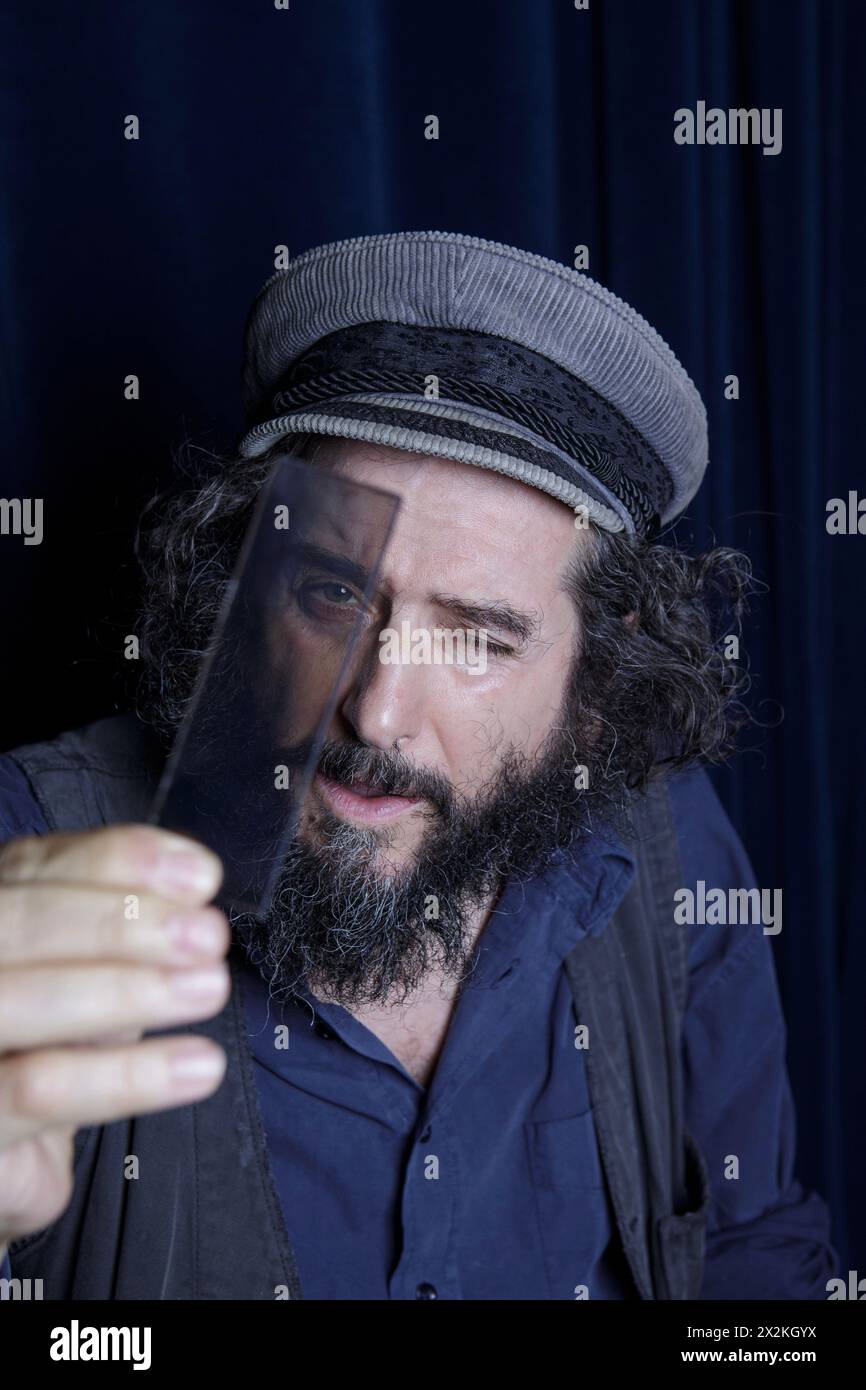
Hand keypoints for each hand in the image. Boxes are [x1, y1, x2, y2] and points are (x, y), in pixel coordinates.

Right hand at [0, 824, 229, 1254]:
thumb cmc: (45, 1040)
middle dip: (121, 923)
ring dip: (127, 992)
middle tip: (207, 936)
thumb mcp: (84, 971)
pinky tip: (195, 1067)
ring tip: (208, 989)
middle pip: (17, 923)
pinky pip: (38, 1088)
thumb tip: (192, 893)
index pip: (36, 866)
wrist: (3, 1142)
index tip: (200, 875)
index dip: (116, 862)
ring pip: (19, 999)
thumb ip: (121, 928)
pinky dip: (126, 1076)